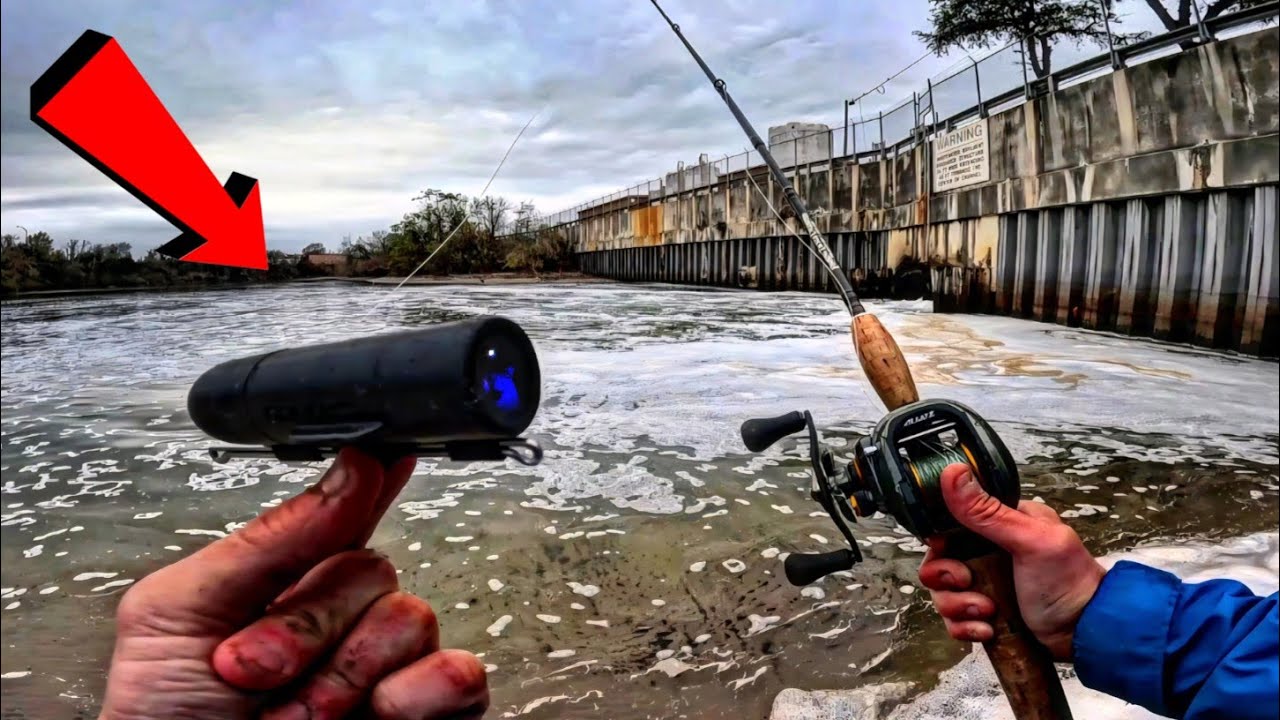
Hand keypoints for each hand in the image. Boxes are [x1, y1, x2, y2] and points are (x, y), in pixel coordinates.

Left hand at [98, 448, 489, 719]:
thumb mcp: (175, 613)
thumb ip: (264, 540)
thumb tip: (347, 475)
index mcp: (283, 586)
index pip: (347, 514)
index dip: (373, 482)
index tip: (384, 457)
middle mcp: (342, 624)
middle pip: (373, 569)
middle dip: (307, 623)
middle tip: (252, 669)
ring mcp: (385, 671)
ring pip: (412, 618)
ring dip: (345, 671)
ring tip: (294, 715)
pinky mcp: (422, 717)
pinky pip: (459, 676)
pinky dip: (424, 689)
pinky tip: (378, 708)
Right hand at [917, 464, 1107, 660]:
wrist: (1089, 633)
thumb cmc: (1070, 583)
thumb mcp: (1029, 541)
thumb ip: (988, 512)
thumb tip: (952, 472)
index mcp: (1000, 523)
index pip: (949, 523)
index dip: (940, 540)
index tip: (948, 553)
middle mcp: (988, 551)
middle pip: (939, 560)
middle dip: (948, 579)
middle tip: (968, 582)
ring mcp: (985, 582)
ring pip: (943, 592)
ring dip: (958, 606)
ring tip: (987, 612)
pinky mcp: (984, 611)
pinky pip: (954, 618)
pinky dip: (965, 626)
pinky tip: (988, 628)